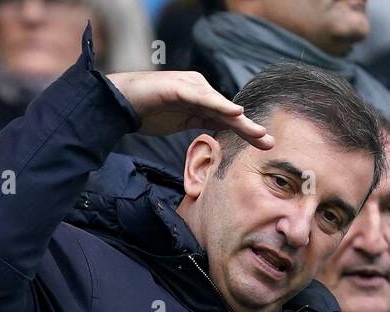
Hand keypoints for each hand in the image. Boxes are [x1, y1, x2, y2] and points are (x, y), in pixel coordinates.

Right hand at [105, 71, 272, 148]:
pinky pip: (202, 97)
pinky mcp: (178, 87)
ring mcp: (190, 87)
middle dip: (249, 128)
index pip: (227, 118)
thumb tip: (219, 132)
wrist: (120, 102)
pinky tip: (234, 112)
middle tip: (269, 142)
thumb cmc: (149, 112)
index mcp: (201, 101)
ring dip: (239, 120)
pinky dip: (218, 104)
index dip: (245, 132)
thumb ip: (201, 123)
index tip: (264, 145)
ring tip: (257, 133)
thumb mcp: (182, 122)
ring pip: (219, 106)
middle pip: (228, 113)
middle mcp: (199, 91)